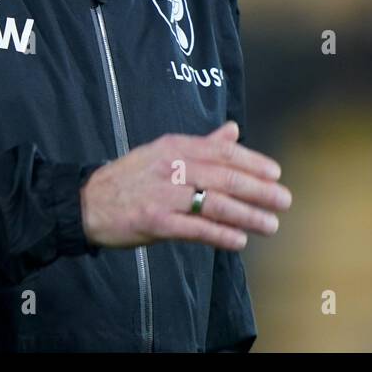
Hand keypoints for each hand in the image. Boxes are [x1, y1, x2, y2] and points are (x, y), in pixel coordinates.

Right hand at [80, 121, 290, 250]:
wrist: (87, 202)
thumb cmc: (131, 177)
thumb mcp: (164, 152)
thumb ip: (202, 144)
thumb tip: (233, 131)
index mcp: (176, 146)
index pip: (224, 152)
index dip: (253, 162)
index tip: (276, 173)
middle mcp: (172, 166)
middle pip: (226, 177)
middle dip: (259, 190)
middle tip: (284, 200)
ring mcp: (164, 195)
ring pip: (215, 204)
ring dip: (248, 215)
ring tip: (270, 225)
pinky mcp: (155, 222)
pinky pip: (195, 228)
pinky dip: (220, 235)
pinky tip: (239, 241)